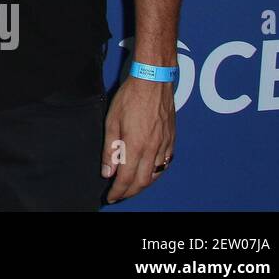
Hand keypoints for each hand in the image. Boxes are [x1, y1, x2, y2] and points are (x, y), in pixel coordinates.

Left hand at [102, 75, 174, 202]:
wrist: (153, 81)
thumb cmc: (130, 97)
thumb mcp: (112, 121)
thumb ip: (110, 149)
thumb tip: (107, 171)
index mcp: (136, 146)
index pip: (127, 178)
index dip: (118, 191)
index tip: (111, 197)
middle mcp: (153, 149)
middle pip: (143, 181)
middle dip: (130, 192)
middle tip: (119, 194)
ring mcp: (164, 145)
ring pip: (155, 174)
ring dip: (143, 184)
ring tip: (131, 186)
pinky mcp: (171, 139)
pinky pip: (165, 163)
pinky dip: (155, 173)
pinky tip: (148, 171)